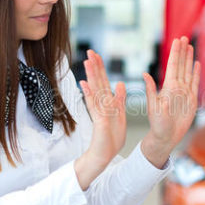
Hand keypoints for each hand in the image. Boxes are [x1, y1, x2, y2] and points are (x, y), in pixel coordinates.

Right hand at [75, 50, 126, 187]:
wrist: (104, 154)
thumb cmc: (111, 137)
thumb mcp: (120, 114)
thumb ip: (119, 99)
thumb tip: (119, 84)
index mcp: (108, 102)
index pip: (104, 82)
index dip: (101, 68)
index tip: (97, 55)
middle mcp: (102, 105)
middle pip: (98, 82)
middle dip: (95, 67)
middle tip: (90, 51)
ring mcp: (99, 112)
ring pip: (95, 90)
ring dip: (92, 76)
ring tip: (88, 62)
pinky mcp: (98, 121)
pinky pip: (94, 106)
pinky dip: (89, 94)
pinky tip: (84, 84)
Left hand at [141, 36, 200, 167]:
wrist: (165, 137)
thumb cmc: (157, 124)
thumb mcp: (152, 106)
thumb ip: (150, 90)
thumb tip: (145, 75)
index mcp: (167, 87)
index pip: (173, 65)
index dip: (175, 52)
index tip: (177, 40)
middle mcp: (176, 87)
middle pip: (181, 65)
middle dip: (182, 51)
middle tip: (184, 37)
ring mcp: (184, 93)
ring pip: (188, 71)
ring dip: (189, 59)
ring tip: (190, 46)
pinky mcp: (191, 100)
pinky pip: (194, 83)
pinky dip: (196, 73)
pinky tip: (196, 64)